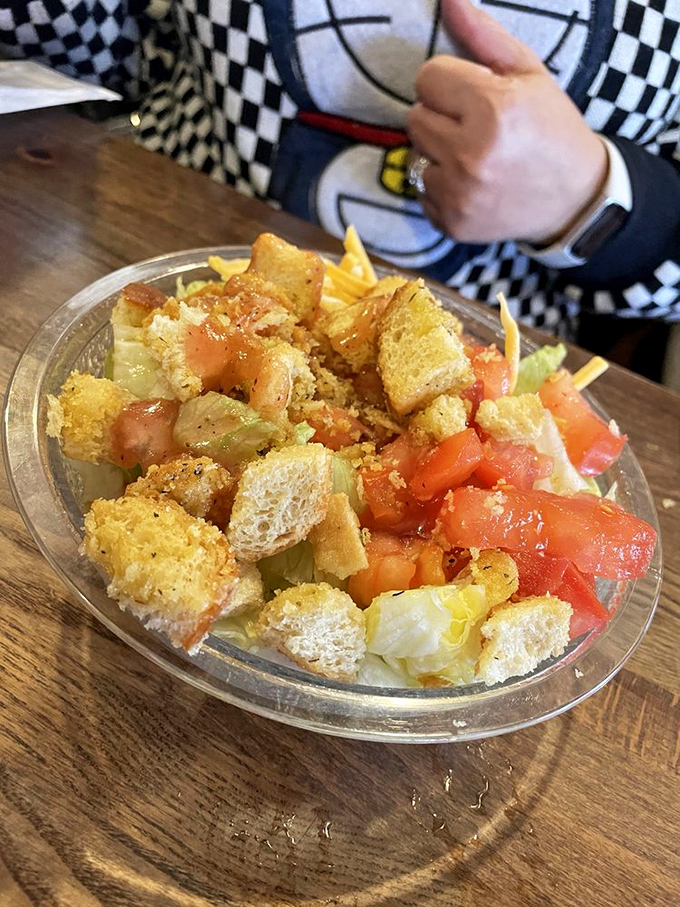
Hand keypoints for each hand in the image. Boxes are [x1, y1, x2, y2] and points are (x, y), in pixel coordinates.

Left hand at [406, 0, 607, 244]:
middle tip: (474, 127)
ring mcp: (457, 193)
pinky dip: (441, 187)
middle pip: (415, 117)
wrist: (574, 198)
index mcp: (492, 109)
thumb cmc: (550, 128)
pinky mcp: (450, 222)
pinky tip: (472, 184)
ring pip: (414, 155)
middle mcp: (470, 154)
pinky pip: (421, 191)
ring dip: (437, 152)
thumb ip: (484, 35)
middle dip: (440, 117)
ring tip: (473, 157)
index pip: (427, 78)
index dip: (448, 83)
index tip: (472, 95)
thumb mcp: (528, 73)